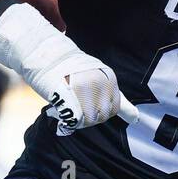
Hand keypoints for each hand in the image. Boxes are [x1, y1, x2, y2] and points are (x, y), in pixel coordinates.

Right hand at [0, 0, 137, 134]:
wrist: (42, 54)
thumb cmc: (67, 68)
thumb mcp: (97, 77)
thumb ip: (115, 96)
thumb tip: (135, 117)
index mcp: (108, 77)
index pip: (113, 109)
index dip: (98, 112)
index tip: (84, 103)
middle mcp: (99, 82)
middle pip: (100, 117)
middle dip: (85, 118)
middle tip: (70, 104)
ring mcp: (84, 89)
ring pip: (87, 121)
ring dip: (74, 119)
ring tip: (62, 104)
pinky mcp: (68, 96)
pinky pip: (73, 121)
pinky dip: (65, 124)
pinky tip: (56, 114)